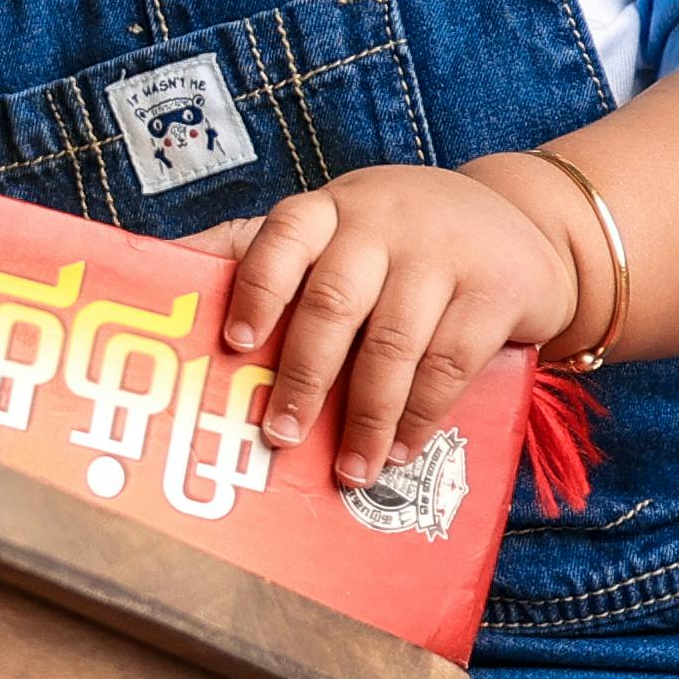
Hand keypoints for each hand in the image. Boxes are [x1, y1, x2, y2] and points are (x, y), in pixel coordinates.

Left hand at [189, 164, 587, 487]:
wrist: (520, 223)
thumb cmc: (397, 241)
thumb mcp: (334, 229)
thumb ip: (260, 253)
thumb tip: (157, 266)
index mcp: (328, 209)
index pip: (282, 238)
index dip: (256, 290)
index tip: (234, 344)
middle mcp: (382, 221)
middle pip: (334, 303)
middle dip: (303, 379)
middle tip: (279, 437)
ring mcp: (443, 251)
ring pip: (394, 344)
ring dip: (367, 417)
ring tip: (349, 470)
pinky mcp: (496, 288)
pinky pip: (451, 362)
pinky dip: (423, 415)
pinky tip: (403, 449)